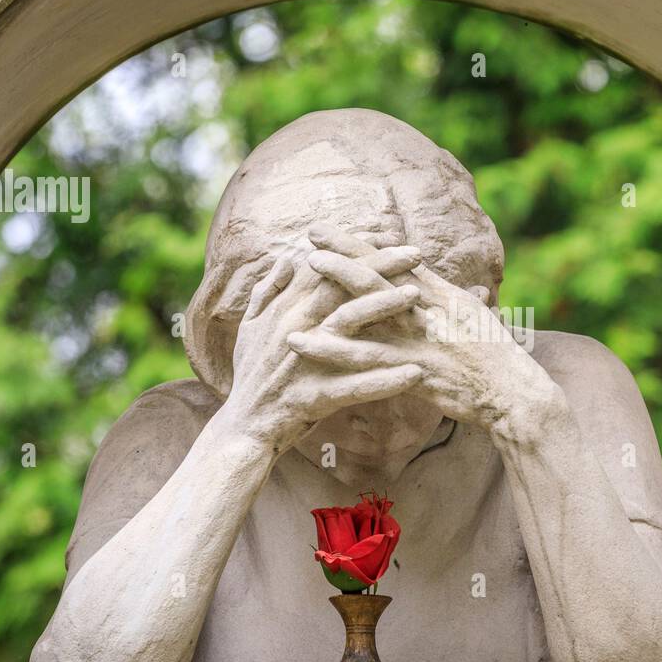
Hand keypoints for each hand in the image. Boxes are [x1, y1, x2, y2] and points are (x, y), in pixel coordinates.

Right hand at [217, 240, 425, 449]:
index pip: (324, 269)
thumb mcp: (250, 328)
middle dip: (379, 267)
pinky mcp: (314, 396)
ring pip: (348, 326)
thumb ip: (268, 291)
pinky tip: (416, 373)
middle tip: (416, 252)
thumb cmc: (251, 376)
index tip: (387, 235)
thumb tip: (287, 259)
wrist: (243, 427)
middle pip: (342, 287)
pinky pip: (355, 387)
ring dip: (384, 308)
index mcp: (285, 311)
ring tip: (418, 296)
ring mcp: (305, 361)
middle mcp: (296, 329)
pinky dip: (385, 381)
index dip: (354, 250)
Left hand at [286, 226, 564, 439]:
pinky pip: (366, 357)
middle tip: (310, 235)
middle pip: (379, 273)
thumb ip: (456, 299)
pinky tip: (306, 344)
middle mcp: (429, 310)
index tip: (340, 230)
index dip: (365, 244)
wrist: (516, 393)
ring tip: (301, 274)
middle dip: (343, 253)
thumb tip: (446, 284)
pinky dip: (334, 349)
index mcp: (444, 295)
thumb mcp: (478, 319)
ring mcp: (420, 339)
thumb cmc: (500, 359)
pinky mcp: (413, 369)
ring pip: (368, 307)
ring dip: (332, 289)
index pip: (398, 261)